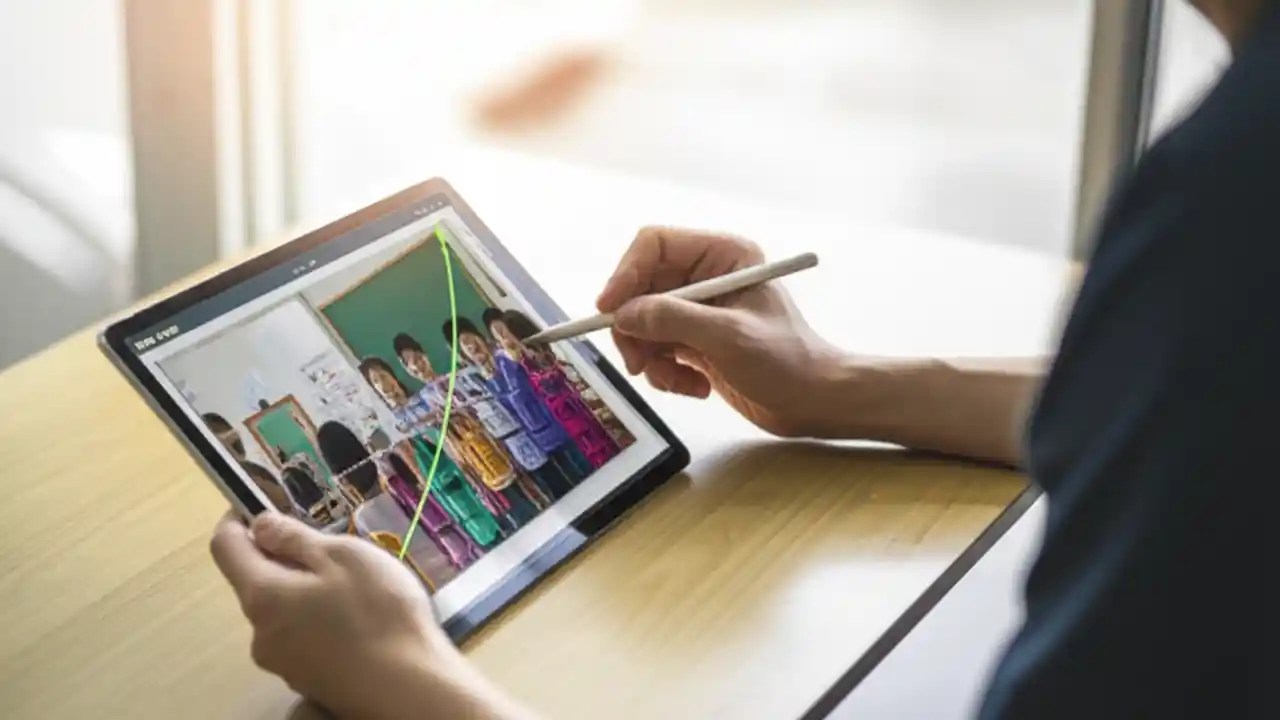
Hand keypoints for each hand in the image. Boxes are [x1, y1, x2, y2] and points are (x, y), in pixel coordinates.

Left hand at [210, 512, 530, 719]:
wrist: (409, 688)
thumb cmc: (378, 612)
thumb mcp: (343, 556)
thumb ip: (295, 538)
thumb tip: (260, 525)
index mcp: (262, 595)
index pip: (226, 547)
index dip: (237, 518)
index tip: (262, 501)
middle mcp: (260, 633)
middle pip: (257, 581)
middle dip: (284, 557)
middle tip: (333, 547)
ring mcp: (283, 663)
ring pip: (283, 610)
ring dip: (306, 590)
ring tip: (357, 586)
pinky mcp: (308, 680)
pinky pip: (303, 636)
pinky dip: (320, 618)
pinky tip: (360, 620)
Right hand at [597, 226, 843, 437]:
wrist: (812, 403)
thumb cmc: (786, 362)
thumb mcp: (729, 337)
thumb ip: (674, 320)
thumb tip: (623, 315)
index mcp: (723, 255)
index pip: (655, 245)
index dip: (626, 273)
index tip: (609, 310)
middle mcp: (707, 275)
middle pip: (641, 288)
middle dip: (636, 328)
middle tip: (638, 364)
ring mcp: (699, 309)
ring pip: (643, 323)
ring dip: (651, 357)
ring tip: (677, 382)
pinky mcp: (694, 340)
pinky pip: (657, 349)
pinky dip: (666, 373)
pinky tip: (696, 387)